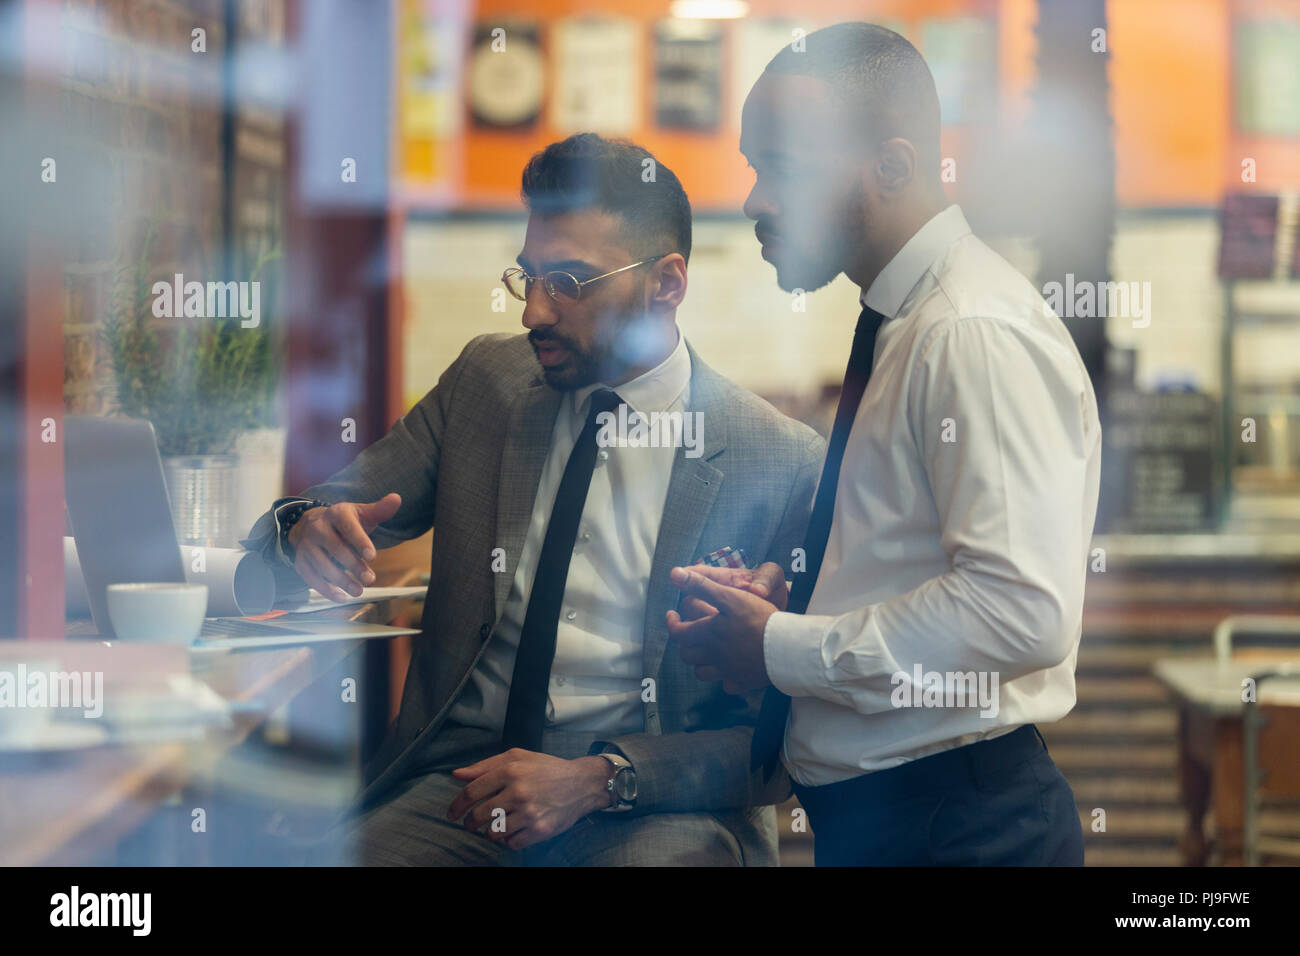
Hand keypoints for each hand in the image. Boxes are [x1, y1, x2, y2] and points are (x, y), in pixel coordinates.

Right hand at [288, 492, 400, 601]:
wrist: (310, 524)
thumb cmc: (344, 522)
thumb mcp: (361, 513)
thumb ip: (380, 510)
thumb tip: (397, 498)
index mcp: (336, 514)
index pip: (348, 527)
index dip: (360, 541)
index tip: (372, 556)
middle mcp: (318, 528)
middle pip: (335, 548)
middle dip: (353, 565)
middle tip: (370, 579)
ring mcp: (306, 545)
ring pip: (322, 565)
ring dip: (341, 580)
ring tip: (358, 591)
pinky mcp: (300, 561)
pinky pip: (311, 577)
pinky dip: (325, 589)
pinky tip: (341, 597)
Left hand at [447, 750, 611, 849]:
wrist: (581, 783)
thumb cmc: (546, 768)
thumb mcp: (517, 757)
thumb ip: (485, 766)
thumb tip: (456, 775)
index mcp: (510, 770)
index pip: (472, 792)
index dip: (457, 805)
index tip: (452, 814)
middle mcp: (518, 792)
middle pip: (479, 815)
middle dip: (469, 823)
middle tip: (470, 824)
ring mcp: (530, 813)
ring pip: (493, 833)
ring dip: (489, 833)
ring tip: (494, 827)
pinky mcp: (540, 830)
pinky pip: (511, 843)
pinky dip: (508, 840)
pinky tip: (512, 831)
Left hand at [666, 565, 778, 693]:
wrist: (786, 647)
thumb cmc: (758, 618)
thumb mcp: (729, 596)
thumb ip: (702, 586)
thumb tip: (675, 574)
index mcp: (708, 634)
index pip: (678, 633)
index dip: (671, 624)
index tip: (672, 616)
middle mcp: (714, 655)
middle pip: (688, 655)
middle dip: (685, 644)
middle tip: (690, 633)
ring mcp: (728, 671)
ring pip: (703, 673)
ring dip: (700, 663)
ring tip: (706, 652)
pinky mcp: (744, 682)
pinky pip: (727, 684)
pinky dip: (725, 679)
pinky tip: (730, 670)